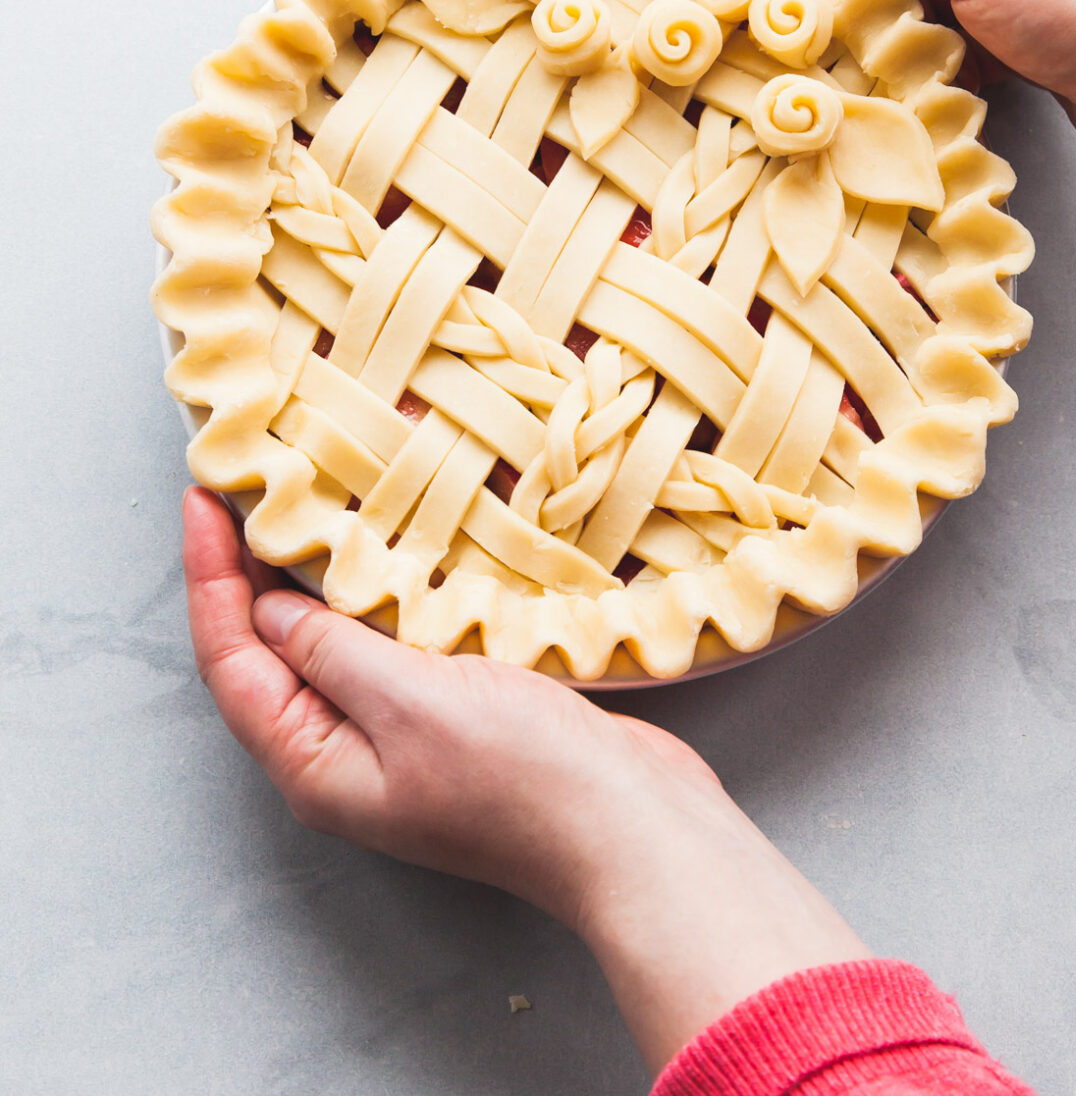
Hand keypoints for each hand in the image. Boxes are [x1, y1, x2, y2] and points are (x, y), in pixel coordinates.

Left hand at [184, 486, 866, 1071]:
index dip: (210, 578)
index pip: (233, 662)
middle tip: (245, 490)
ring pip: (332, 648)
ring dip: (314, 581)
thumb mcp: (410, 703)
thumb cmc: (524, 776)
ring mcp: (402, 740)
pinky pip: (390, 650)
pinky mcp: (453, 719)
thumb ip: (333, 652)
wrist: (632, 826)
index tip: (203, 498)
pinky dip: (376, 599)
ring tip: (301, 509)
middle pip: (270, 656)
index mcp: (317, 765)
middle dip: (250, 575)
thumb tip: (273, 611)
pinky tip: (389, 557)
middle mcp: (347, 757)